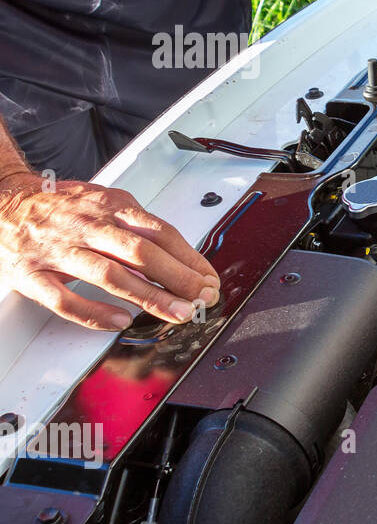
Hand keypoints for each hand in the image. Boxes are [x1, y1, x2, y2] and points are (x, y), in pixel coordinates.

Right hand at [0, 173, 219, 330]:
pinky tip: (120, 321)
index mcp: (110, 206)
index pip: (160, 233)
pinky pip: (64, 299)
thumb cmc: (61, 207)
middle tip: (202, 299)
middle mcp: (87, 226)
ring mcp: (59, 251)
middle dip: (178, 278)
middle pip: (141, 253)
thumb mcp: (105, 202)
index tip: (209, 279)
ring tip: (177, 312)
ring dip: (149, 297)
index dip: (190, 258)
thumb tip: (181, 257)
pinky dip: (94, 313)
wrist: (4, 201)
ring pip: (109, 275)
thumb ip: (138, 227)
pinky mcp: (32, 274)